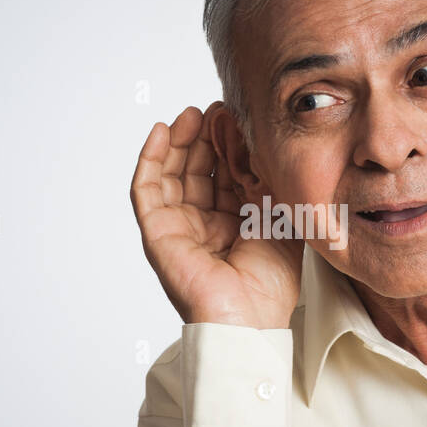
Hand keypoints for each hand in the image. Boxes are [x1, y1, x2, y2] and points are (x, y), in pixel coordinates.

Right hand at [130, 104, 303, 329]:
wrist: (251, 318)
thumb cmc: (270, 282)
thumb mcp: (280, 217)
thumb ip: (267, 181)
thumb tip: (255, 142)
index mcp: (235, 223)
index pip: (227, 173)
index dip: (230, 144)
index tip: (237, 116)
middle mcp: (205, 223)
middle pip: (198, 169)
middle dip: (205, 137)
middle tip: (216, 109)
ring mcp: (179, 227)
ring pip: (171, 174)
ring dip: (180, 141)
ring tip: (192, 114)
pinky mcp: (157, 233)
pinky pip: (146, 190)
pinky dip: (151, 159)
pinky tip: (163, 132)